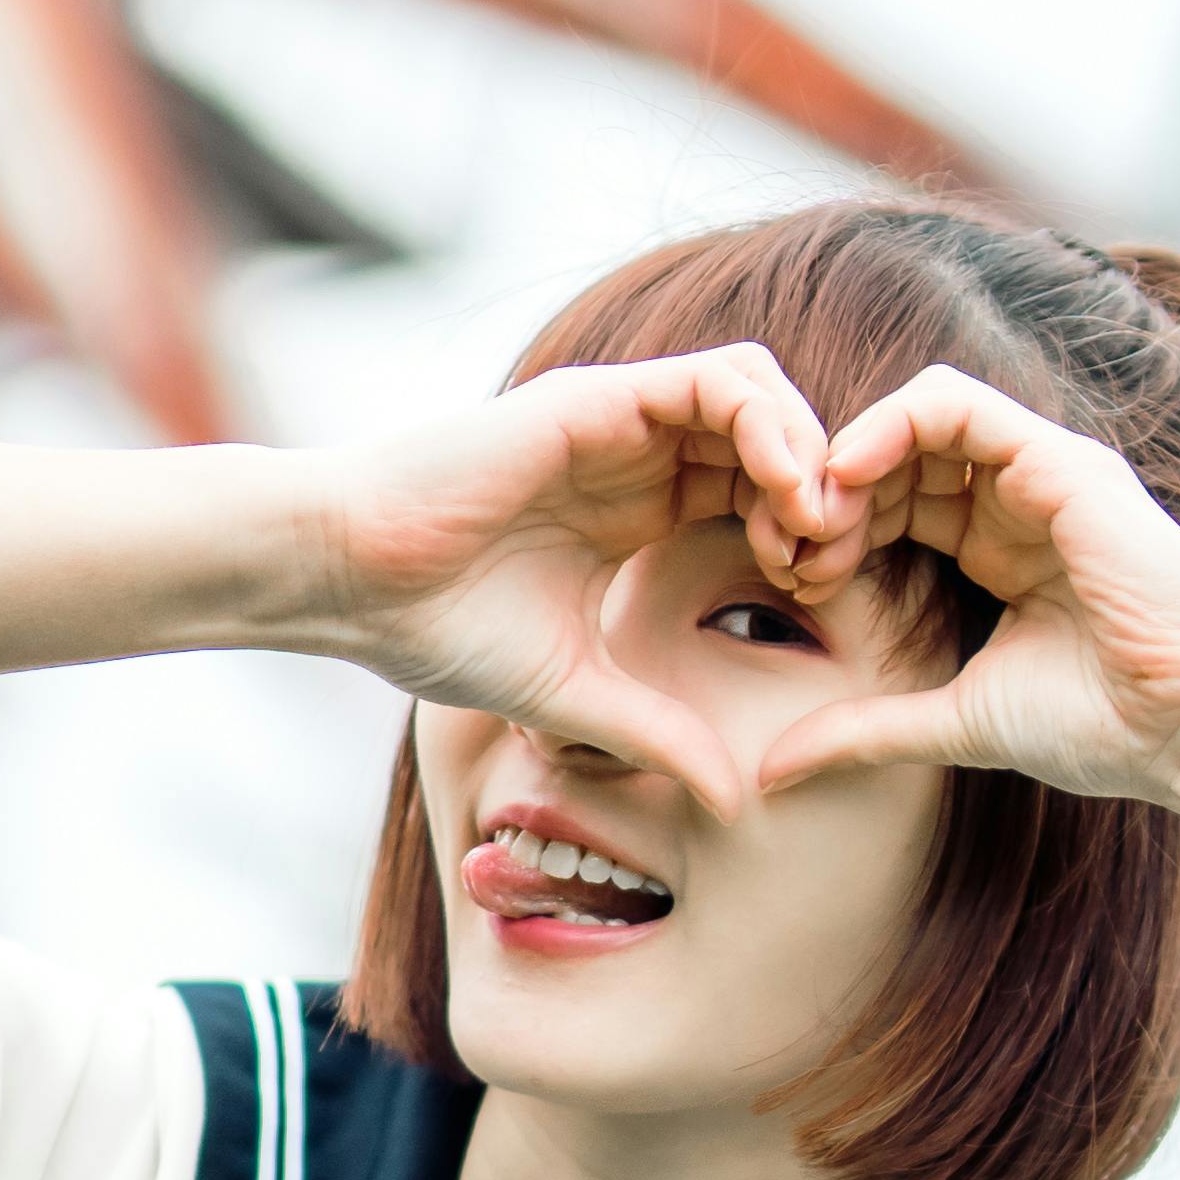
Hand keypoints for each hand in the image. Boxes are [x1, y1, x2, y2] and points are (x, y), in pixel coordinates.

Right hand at [313, 342, 838, 809]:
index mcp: (638, 511)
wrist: (350, 581)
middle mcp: (638, 454)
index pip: (757, 493)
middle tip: (829, 561)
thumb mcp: (576, 694)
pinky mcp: (600, 398)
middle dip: (821, 491)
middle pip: (774, 436)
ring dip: (807, 450)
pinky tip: (782, 493)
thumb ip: (656, 733)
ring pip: (760, 393)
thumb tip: (733, 800)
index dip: (804, 536)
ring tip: (810, 526)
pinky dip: (771, 423)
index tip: (816, 598)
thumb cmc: (436, 629)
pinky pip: (719, 380)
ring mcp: (621, 420)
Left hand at [754, 365, 1179, 809]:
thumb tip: (769, 772)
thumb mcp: (952, 722)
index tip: (791, 583)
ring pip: (917, 416)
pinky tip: (847, 475)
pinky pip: (955, 404)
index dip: (829, 531)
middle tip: (784, 548)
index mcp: (997, 547)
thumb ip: (863, 731)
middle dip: (825, 492)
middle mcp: (1017, 499)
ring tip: (812, 513)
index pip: (890, 503)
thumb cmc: (1100, 727)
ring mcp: (1040, 473)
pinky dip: (890, 426)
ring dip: (848, 455)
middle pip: (894, 457)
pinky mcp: (1059, 461)